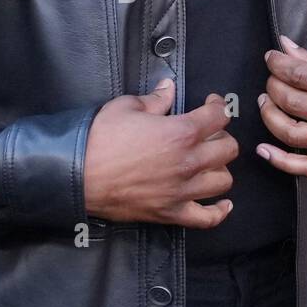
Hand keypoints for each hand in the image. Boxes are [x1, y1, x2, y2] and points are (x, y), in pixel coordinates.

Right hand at [83, 80, 238, 226]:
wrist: (78, 174)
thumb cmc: (100, 139)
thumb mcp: (126, 107)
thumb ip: (154, 99)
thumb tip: (168, 88)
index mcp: (181, 132)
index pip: (219, 117)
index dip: (219, 107)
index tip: (212, 105)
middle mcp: (188, 162)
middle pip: (228, 149)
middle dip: (221, 137)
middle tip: (208, 134)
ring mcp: (182, 190)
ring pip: (223, 181)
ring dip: (219, 170)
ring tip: (207, 163)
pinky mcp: (171, 212)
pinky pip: (207, 218)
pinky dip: (219, 212)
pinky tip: (222, 203)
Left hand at [255, 35, 306, 174]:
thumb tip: (283, 47)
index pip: (301, 76)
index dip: (278, 65)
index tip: (271, 58)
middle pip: (294, 103)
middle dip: (273, 86)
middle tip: (272, 77)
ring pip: (296, 135)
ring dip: (271, 117)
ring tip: (267, 103)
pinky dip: (283, 162)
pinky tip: (264, 150)